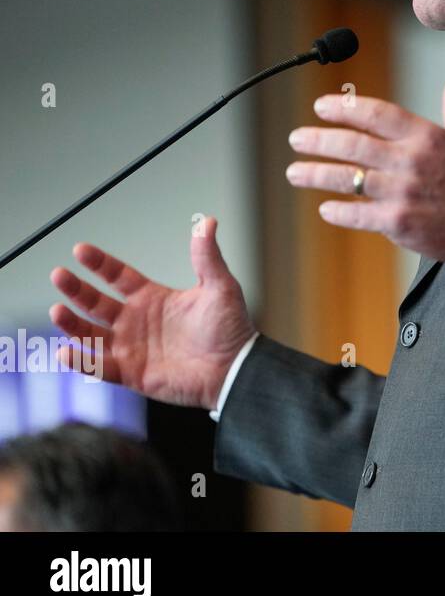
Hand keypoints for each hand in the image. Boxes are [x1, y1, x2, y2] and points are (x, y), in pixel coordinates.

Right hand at [48, 216, 256, 410]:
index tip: (80, 250)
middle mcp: (136, 321)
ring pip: (90, 334)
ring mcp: (131, 347)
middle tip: (59, 275)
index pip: (117, 277)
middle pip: (96, 303)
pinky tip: (66, 351)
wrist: (235, 368)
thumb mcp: (219, 287)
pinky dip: (81, 361)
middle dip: (76, 290)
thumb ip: (207, 256)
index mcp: (153, 298)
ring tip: (57, 310)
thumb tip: (208, 221)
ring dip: (71, 324)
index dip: (99, 264)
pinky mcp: (132, 373)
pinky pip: (99, 367)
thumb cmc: (230, 328)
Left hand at [286, 68, 444, 260]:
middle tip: (297, 138)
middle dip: (318, 140)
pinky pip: (359, 215)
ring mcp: (403, 193)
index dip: (344, 108)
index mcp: (427, 136)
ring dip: (316, 174)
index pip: (376, 114)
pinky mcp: (399, 223)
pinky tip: (325, 208)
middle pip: (353, 145)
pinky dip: (338, 212)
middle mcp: (411, 161)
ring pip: (348, 179)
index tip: (321, 107)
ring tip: (295, 172)